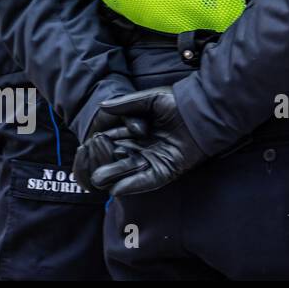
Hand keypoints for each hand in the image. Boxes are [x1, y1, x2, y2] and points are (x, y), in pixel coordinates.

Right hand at [83, 88, 206, 196]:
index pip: (111, 140)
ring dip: (113, 175)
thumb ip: (127, 104)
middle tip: (87, 166)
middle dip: (101, 162)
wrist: (204, 112)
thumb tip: (103, 106)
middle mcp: (141, 147)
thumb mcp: (151, 99)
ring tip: (97, 179)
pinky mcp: (165, 170)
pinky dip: (132, 184)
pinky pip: (145, 180)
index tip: (85, 147)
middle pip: (115, 157)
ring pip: (127, 170)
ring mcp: (152, 159)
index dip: (97, 144)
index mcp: (135, 131)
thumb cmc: (179, 102)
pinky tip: (117, 188)